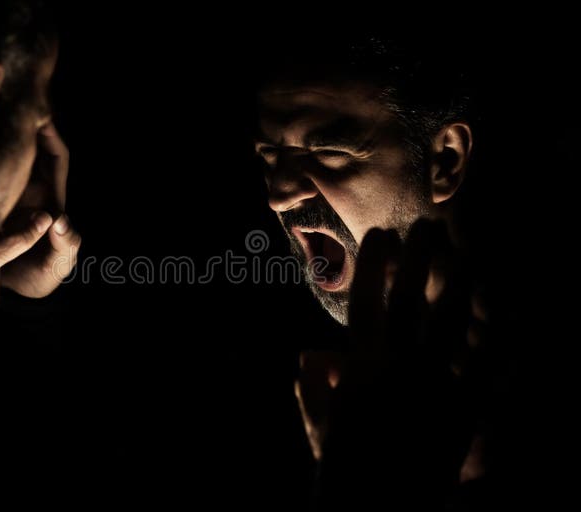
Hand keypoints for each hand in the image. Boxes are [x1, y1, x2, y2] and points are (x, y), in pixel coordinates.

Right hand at [0, 123, 80, 296]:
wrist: (18, 288)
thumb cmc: (44, 274)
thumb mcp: (58, 263)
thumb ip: (66, 245)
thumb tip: (60, 224)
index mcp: (53, 197)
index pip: (57, 158)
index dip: (52, 137)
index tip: (40, 117)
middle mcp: (33, 190)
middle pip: (31, 148)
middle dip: (22, 125)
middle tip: (4, 105)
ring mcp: (12, 193)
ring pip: (8, 156)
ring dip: (0, 137)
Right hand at [296, 219, 487, 495]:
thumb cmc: (343, 477)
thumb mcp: (321, 430)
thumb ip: (313, 389)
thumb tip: (309, 354)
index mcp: (360, 367)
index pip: (365, 300)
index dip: (373, 264)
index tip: (381, 235)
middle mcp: (400, 366)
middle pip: (411, 299)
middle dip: (420, 259)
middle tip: (429, 227)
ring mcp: (436, 386)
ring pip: (452, 323)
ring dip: (461, 287)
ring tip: (468, 259)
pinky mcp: (466, 412)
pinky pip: (488, 369)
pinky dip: (501, 344)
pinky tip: (512, 322)